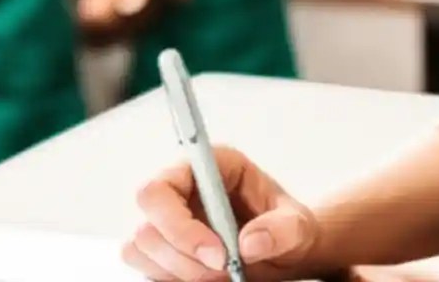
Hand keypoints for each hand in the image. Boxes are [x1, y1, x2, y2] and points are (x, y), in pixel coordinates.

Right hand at [124, 147, 319, 281]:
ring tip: (220, 277)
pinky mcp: (161, 248)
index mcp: (204, 168)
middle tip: (224, 271)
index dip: (180, 225)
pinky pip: (146, 267)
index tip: (219, 255)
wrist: (284, 251)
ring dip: (179, 271)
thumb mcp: (298, 224)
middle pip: (147, 224)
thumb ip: (282, 229)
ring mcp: (164, 220)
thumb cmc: (285, 227)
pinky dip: (172, 278)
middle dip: (183, 257)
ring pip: (140, 249)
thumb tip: (250, 243)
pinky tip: (204, 278)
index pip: (161, 188)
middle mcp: (176, 189)